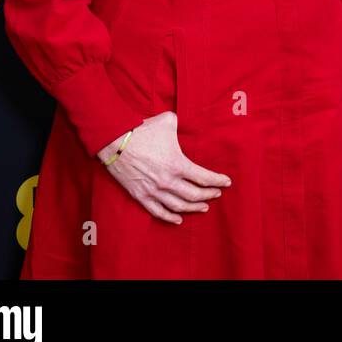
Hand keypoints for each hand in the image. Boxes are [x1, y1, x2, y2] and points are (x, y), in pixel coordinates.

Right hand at [96, 111, 230, 224]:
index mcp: (178, 164)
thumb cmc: (142, 131)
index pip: (204, 178)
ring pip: (179, 206)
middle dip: (209, 195)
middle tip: (217, 194)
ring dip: (193, 208)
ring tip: (204, 207)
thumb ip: (181, 124)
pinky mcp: (140, 196)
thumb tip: (186, 122)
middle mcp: (168, 181)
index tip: (226, 182)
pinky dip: (169, 218)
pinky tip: (179, 220)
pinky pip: (157, 212)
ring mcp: (154, 191)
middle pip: (194, 195)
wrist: (115, 142)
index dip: (218, 181)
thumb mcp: (168, 121)